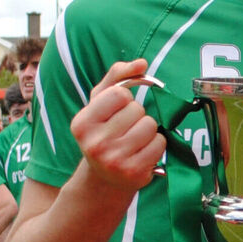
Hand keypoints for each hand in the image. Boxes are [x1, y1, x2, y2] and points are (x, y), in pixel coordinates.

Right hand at [69, 59, 165, 192]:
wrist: (105, 178)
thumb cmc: (104, 132)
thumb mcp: (101, 103)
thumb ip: (117, 76)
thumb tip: (141, 63)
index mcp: (82, 123)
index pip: (119, 93)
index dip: (124, 99)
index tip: (117, 111)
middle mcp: (95, 143)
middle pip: (137, 110)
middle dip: (136, 116)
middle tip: (125, 130)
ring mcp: (115, 160)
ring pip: (150, 125)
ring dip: (148, 130)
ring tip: (135, 140)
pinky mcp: (135, 172)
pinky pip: (160, 143)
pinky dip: (156, 144)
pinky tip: (143, 152)